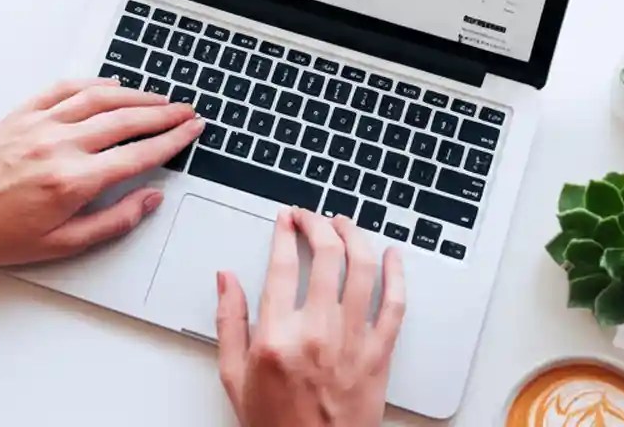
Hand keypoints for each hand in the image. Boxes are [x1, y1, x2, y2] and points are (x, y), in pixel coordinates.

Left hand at [0, 78, 202, 266]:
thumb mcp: (61, 245)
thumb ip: (113, 221)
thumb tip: (149, 200)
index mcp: (74, 181)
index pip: (139, 154)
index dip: (172, 140)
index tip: (192, 131)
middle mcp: (59, 146)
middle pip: (126, 120)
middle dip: (163, 114)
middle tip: (186, 111)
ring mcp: (38, 126)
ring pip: (99, 99)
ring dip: (135, 96)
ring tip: (158, 99)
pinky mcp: (19, 116)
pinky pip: (62, 90)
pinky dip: (91, 84)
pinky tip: (109, 85)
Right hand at [215, 209, 405, 426]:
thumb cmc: (275, 424)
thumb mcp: (234, 376)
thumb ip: (229, 322)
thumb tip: (226, 279)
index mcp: (277, 336)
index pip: (282, 265)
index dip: (284, 233)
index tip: (285, 220)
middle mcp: (317, 332)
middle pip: (326, 255)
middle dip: (318, 223)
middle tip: (311, 217)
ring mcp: (353, 340)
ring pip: (362, 268)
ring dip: (354, 236)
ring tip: (344, 224)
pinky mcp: (379, 353)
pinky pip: (395, 303)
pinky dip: (396, 273)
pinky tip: (392, 255)